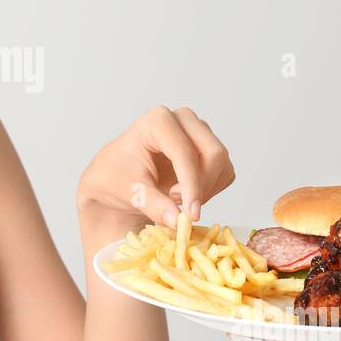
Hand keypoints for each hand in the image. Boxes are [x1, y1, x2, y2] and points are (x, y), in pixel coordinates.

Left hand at [77, 105, 234, 228]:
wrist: (115, 179)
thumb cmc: (115, 177)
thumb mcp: (127, 192)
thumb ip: (152, 205)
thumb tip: (178, 220)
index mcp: (157, 120)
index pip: (185, 153)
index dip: (191, 186)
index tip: (190, 215)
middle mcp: (182, 119)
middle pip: (213, 154)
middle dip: (200, 187)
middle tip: (178, 205)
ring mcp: (198, 132)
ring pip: (222, 164)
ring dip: (204, 190)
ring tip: (173, 198)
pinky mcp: (208, 149)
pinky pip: (225, 173)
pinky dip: (211, 190)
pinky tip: (186, 194)